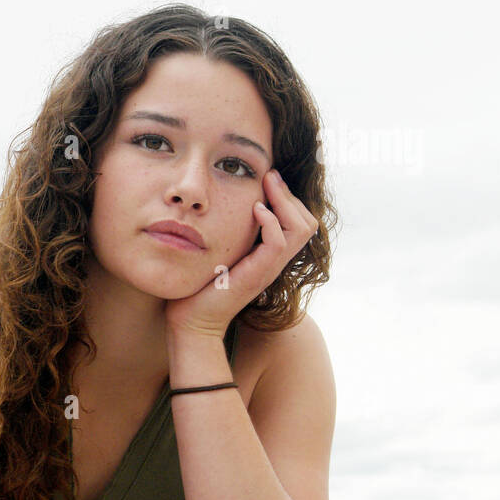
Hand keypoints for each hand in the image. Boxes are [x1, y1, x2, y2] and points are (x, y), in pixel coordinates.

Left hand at [164, 168, 319, 339]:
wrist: (191, 323)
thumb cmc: (198, 288)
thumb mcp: (218, 252)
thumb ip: (228, 232)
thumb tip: (220, 205)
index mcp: (269, 256)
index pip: (300, 222)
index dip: (289, 198)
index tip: (267, 178)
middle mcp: (274, 261)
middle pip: (308, 222)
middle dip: (290, 194)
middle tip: (270, 176)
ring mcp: (268, 268)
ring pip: (301, 229)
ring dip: (284, 201)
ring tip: (265, 186)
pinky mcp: (257, 274)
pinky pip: (279, 242)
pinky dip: (271, 221)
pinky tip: (254, 209)